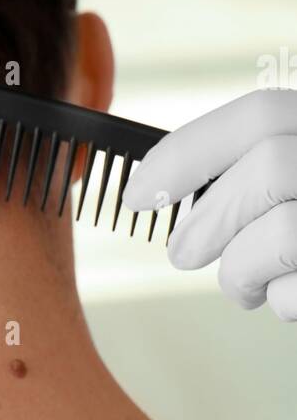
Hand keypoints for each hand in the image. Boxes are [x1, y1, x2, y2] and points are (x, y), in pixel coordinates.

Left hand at [123, 90, 296, 319]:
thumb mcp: (293, 183)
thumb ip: (254, 174)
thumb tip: (162, 186)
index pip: (261, 115)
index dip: (189, 151)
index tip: (139, 190)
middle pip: (268, 167)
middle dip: (210, 218)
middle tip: (182, 253)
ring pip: (284, 234)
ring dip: (240, 272)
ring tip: (245, 285)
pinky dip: (283, 304)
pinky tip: (290, 298)